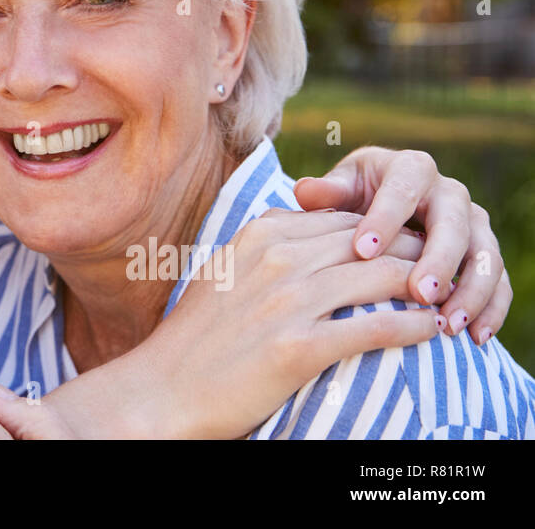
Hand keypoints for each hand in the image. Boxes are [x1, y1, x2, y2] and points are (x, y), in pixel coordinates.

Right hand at [0, 208, 441, 439]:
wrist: (163, 388)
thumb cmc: (195, 337)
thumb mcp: (225, 272)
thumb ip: (264, 247)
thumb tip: (302, 229)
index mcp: (258, 236)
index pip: (341, 218)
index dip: (383, 229)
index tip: (407, 242)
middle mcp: (275, 259)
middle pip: (369, 240)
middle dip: (413, 249)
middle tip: (440, 266)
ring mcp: (287, 302)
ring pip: (380, 276)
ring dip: (424, 285)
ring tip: (443, 297)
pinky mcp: (298, 347)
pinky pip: (374, 327)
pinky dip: (412, 328)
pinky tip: (429, 331)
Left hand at [295, 146, 508, 345]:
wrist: (382, 211)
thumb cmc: (355, 198)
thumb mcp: (340, 189)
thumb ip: (326, 192)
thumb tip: (304, 190)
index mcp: (411, 168)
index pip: (402, 188)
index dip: (384, 218)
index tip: (362, 251)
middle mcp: (449, 193)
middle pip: (454, 222)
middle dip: (439, 259)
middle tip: (419, 293)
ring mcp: (474, 225)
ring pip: (485, 255)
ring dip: (472, 291)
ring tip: (449, 324)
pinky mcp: (486, 255)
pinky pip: (499, 282)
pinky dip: (492, 310)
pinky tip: (475, 338)